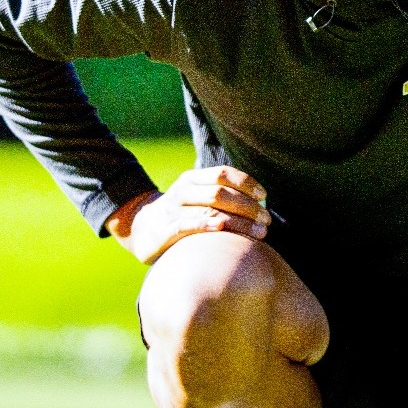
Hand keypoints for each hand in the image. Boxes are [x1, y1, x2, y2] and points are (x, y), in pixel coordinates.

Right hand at [108, 166, 270, 264]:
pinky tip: (223, 230)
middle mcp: (182, 191)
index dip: (246, 183)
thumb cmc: (181, 213)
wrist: (141, 228)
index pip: (223, 174)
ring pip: (210, 210)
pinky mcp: (165, 231)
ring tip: (259, 233)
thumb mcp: (196, 196)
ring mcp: (172, 210)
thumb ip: (221, 195)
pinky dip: (207, 226)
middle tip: (266, 220)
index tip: (264, 197)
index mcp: (192, 178)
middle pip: (220, 193)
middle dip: (248, 207)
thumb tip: (261, 202)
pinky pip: (189, 226)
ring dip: (239, 222)